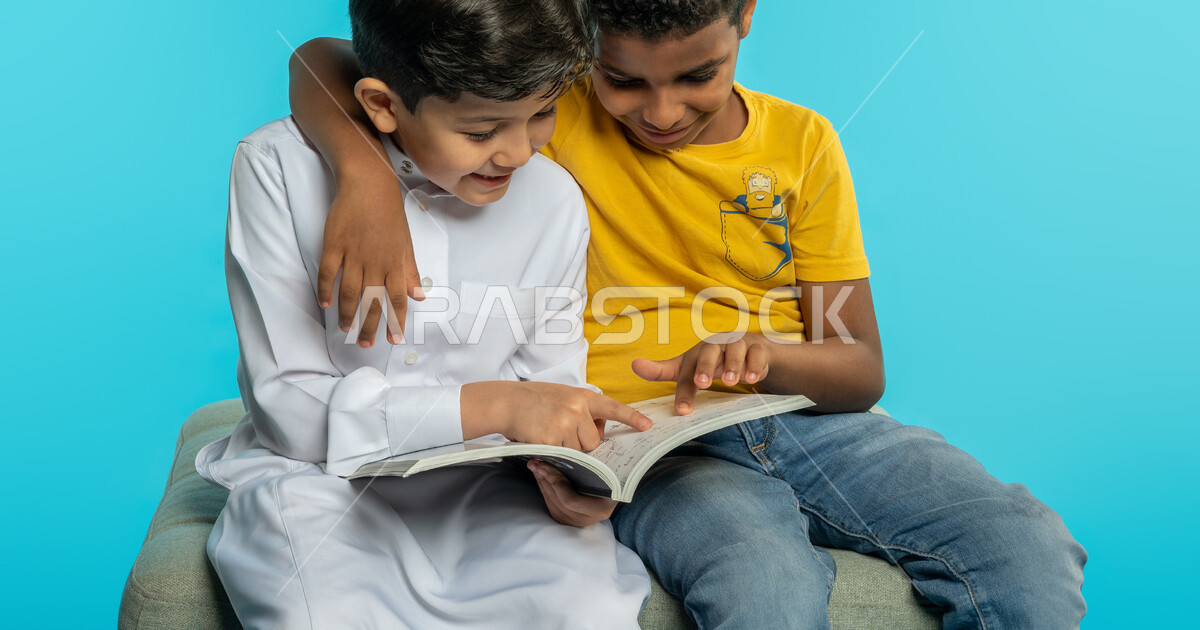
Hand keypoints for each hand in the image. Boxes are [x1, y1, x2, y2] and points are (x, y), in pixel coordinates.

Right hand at [317, 175, 423, 347]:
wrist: (369, 184)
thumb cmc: (389, 214)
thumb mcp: (406, 243)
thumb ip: (410, 271)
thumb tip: (420, 296)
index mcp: (394, 262)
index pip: (397, 298)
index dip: (396, 321)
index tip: (394, 339)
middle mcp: (375, 261)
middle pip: (372, 301)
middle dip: (370, 326)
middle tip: (365, 345)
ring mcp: (353, 253)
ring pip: (350, 291)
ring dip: (348, 314)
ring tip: (346, 330)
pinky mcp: (334, 244)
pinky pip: (328, 272)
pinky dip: (326, 290)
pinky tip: (326, 305)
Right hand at [467, 382, 652, 450]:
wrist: (507, 402)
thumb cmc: (537, 400)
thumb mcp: (565, 396)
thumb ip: (584, 410)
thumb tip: (599, 430)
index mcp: (583, 397)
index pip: (612, 408)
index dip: (631, 418)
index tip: (647, 426)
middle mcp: (576, 409)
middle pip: (594, 441)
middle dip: (583, 442)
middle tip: (563, 430)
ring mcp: (563, 425)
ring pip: (579, 452)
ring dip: (568, 449)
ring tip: (550, 432)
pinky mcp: (550, 440)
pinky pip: (562, 457)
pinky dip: (553, 453)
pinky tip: (542, 438)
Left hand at [528, 460, 617, 526]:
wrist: (614, 491)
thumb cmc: (612, 477)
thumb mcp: (606, 471)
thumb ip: (591, 466)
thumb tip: (567, 452)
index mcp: (600, 508)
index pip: (570, 500)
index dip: (555, 482)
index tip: (545, 464)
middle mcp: (587, 519)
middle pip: (558, 500)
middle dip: (544, 479)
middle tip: (535, 462)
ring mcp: (576, 522)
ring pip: (552, 503)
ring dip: (542, 483)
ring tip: (535, 466)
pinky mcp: (566, 521)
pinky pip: (550, 505)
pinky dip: (544, 489)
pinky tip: (540, 476)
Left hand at [631, 332, 771, 413]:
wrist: (749, 350)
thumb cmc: (712, 361)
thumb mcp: (687, 366)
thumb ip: (663, 369)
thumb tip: (634, 365)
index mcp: (696, 353)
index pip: (686, 372)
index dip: (683, 391)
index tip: (681, 411)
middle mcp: (715, 346)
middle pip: (708, 353)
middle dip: (705, 367)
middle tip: (702, 384)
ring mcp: (737, 344)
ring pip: (734, 351)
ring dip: (732, 365)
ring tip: (731, 382)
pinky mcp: (756, 348)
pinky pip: (756, 354)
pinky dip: (754, 366)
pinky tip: (753, 379)